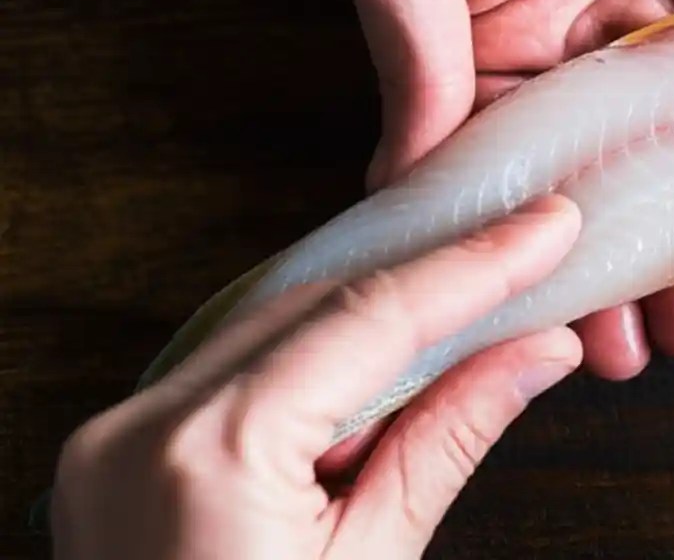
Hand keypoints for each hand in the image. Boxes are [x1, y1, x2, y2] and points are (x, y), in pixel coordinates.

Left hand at [50, 196, 583, 558]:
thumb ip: (448, 438)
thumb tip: (532, 354)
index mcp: (209, 455)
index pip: (369, 318)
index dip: (472, 267)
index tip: (542, 229)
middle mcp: (144, 424)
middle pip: (317, 302)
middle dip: (428, 276)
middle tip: (521, 252)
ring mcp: (120, 433)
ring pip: (274, 322)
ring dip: (377, 311)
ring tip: (473, 300)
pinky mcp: (123, 449)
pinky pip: (237, 366)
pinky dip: (320, 355)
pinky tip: (387, 357)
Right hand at [316, 0, 673, 381]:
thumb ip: (413, 67)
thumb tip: (401, 179)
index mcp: (490, 43)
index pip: (517, 175)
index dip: (532, 253)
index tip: (547, 325)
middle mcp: (577, 40)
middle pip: (606, 180)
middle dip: (616, 270)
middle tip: (630, 351)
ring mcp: (660, 13)